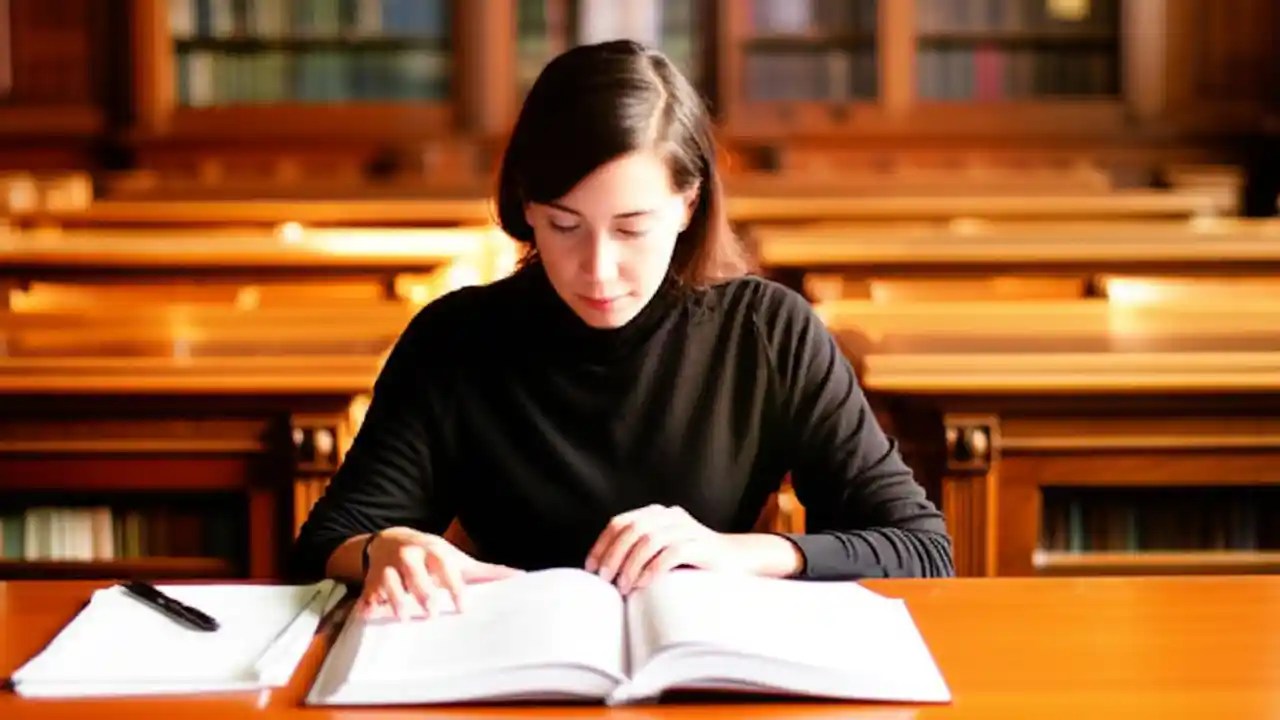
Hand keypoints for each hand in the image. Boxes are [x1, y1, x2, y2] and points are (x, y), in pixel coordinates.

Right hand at [359, 526, 520, 620]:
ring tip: (403, 618)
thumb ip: (485, 571)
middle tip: (432, 613)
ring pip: (390, 582)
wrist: (390, 539)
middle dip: (423, 592)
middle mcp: (409, 557)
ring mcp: (389, 568)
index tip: (462, 605)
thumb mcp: (456, 559)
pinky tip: (367, 615)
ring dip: (395, 599)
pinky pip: (367, 592)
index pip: (444, 566)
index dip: (453, 585)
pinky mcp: (372, 581)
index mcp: (433, 551)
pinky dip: (366, 603)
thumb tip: (521, 577)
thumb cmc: (432, 555)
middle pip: (415, 573)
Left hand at [584, 505, 803, 594]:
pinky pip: (671, 553)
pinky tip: (644, 584)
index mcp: (658, 514)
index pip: (620, 522)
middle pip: (631, 530)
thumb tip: (604, 570)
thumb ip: (641, 549)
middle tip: (605, 580)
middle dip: (613, 556)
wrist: (739, 562)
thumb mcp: (664, 550)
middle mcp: (671, 516)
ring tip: (623, 587)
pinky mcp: (702, 545)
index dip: (602, 544)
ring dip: (630, 565)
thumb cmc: (695, 562)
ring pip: (648, 540)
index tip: (591, 568)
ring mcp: (688, 529)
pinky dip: (653, 569)